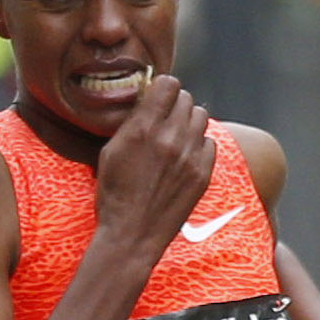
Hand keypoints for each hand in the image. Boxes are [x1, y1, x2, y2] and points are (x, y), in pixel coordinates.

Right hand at [92, 75, 215, 264]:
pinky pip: (210, 142)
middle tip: (165, 119)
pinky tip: (184, 157)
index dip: (162, 89)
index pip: (169, 84)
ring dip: (189, 122)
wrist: (132, 234)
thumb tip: (147, 104)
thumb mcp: (110, 152)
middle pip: (187, 98)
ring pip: (201, 117)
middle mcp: (170, 138)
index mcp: (143, 129)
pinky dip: (199, 145)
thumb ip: (131, 124)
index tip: (157, 98)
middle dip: (175, 104)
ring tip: (176, 136)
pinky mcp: (203, 172)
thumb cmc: (114, 195)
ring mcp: (190, 156)